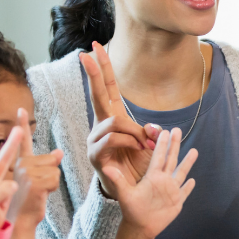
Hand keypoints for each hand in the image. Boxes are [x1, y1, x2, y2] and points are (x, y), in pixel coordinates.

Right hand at [12, 108, 63, 227]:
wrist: (20, 222)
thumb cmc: (28, 202)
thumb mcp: (38, 181)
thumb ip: (46, 164)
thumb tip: (59, 151)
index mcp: (20, 163)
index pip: (23, 141)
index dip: (22, 124)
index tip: (21, 109)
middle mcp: (21, 165)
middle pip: (51, 160)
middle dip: (50, 175)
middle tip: (37, 189)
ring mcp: (26, 173)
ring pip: (55, 170)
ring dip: (52, 184)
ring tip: (38, 193)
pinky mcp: (33, 182)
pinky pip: (55, 179)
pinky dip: (52, 189)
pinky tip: (40, 196)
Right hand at [81, 42, 160, 198]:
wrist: (134, 191)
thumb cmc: (140, 165)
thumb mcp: (150, 145)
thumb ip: (150, 132)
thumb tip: (153, 129)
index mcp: (113, 117)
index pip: (107, 88)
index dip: (103, 68)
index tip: (94, 47)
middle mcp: (101, 125)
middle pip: (97, 94)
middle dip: (94, 73)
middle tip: (85, 53)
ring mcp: (96, 139)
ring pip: (114, 122)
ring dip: (134, 132)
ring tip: (145, 145)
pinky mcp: (95, 154)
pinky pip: (113, 139)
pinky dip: (130, 142)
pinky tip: (139, 149)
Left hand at [101, 127, 197, 238]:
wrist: (139, 227)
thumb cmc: (131, 210)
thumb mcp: (125, 194)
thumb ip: (118, 180)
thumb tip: (106, 167)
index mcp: (152, 176)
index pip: (158, 156)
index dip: (161, 144)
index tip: (163, 130)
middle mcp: (162, 180)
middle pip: (171, 159)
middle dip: (174, 145)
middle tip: (177, 130)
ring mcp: (170, 190)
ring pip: (181, 173)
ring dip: (188, 162)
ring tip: (194, 150)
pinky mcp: (176, 202)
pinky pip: (185, 192)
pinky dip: (189, 187)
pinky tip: (193, 180)